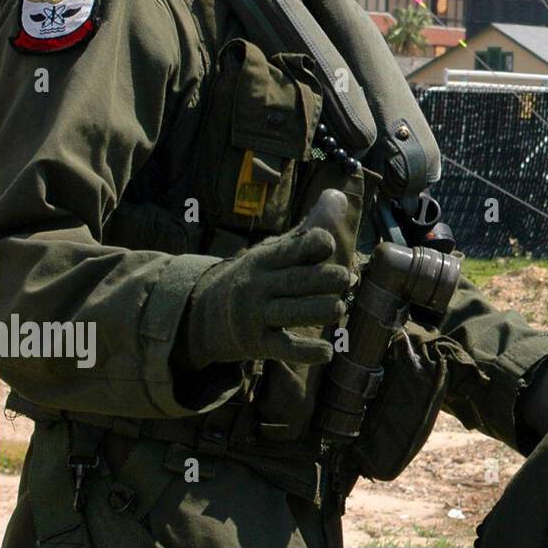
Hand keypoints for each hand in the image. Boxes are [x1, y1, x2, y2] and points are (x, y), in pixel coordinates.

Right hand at [183, 190, 352, 369]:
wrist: (201, 315)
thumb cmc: (254, 277)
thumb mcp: (273, 251)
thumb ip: (308, 230)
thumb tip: (338, 196)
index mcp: (265, 259)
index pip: (291, 248)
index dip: (314, 244)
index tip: (329, 243)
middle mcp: (259, 286)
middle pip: (296, 281)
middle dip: (325, 279)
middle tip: (345, 279)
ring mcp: (256, 316)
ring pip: (293, 312)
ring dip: (320, 310)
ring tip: (338, 309)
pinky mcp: (259, 344)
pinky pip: (285, 349)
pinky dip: (308, 352)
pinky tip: (327, 351)